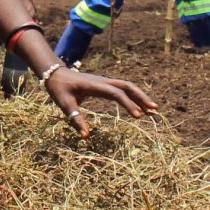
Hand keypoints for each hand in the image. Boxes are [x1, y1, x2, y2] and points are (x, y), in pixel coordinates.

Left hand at [43, 66, 157, 136]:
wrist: (55, 74)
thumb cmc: (59, 89)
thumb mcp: (64, 104)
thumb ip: (75, 118)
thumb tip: (86, 136)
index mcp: (95, 85)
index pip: (116, 93)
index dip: (128, 104)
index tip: (138, 116)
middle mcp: (103, 82)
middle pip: (128, 86)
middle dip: (141, 97)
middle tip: (154, 110)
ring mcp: (105, 82)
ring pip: (127, 86)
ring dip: (140, 96)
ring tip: (153, 110)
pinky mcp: (105, 85)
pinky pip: (122, 89)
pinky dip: (133, 97)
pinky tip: (140, 106)